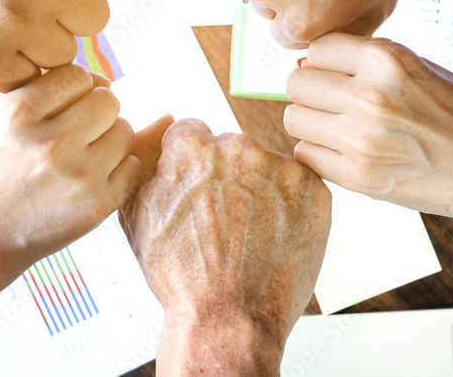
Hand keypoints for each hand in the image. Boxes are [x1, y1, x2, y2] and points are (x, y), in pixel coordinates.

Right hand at [0, 64, 172, 283]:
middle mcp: (50, 143)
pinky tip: (93, 176)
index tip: (67, 106)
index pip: (77, 75)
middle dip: (98, 111)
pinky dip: (119, 168)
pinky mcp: (96, 205)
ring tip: (84, 155)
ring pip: (124, 131)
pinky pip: (132, 165)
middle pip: (108, 101)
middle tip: (81, 131)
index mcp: (19, 114)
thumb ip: (45, 93)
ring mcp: (77, 176)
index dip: (77, 88)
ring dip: (110, 139)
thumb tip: (105, 80)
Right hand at [120, 119, 330, 375]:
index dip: (193, 167)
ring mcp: (279, 167)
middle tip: (225, 223)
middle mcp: (236, 147)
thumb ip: (147, 165)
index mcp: (192, 147)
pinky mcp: (313, 190)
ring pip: (267, 168)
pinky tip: (274, 238)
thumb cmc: (181, 278)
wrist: (228, 321)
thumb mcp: (139, 216)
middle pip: (232, 149)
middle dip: (228, 177)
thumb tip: (158, 132)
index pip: (193, 133)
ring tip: (251, 237)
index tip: (200, 192)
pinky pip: (299, 187)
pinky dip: (290, 208)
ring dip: (261, 191)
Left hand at [283, 33, 452, 236]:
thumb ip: (367, 60)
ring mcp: (360, 138)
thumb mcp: (421, 67)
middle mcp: (369, 95)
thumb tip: (307, 61)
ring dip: (312, 123)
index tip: (340, 76)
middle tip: (337, 104)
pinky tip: (347, 153)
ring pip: (294, 119)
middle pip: (296, 83)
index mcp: (386, 60)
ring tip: (342, 128)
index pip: (316, 49)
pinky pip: (306, 154)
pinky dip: (319, 154)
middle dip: (313, 92)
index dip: (326, 63)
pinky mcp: (357, 176)